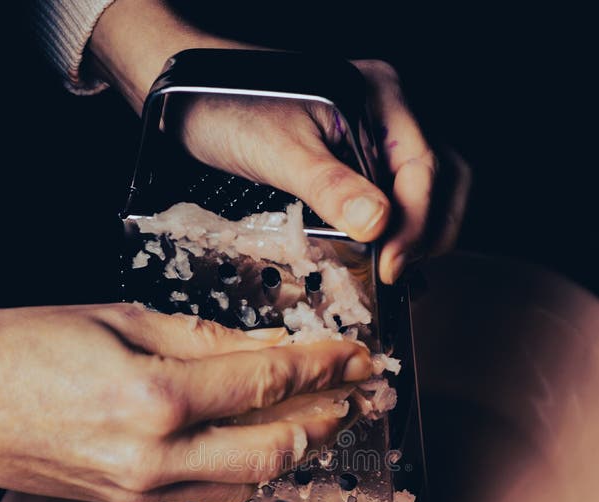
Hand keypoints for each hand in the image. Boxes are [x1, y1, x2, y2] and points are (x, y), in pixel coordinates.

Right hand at [0, 304, 369, 501]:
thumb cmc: (26, 352)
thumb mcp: (117, 321)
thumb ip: (202, 338)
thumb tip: (265, 343)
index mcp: (156, 396)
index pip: (266, 380)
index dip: (323, 365)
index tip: (356, 355)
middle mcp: (159, 454)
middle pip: (275, 445)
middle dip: (328, 417)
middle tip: (359, 393)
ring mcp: (147, 488)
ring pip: (251, 479)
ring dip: (298, 448)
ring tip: (327, 419)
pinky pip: (214, 493)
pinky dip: (252, 468)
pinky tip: (268, 445)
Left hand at [89, 0, 469, 282]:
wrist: (190, 95)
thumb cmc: (228, 106)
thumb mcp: (278, 151)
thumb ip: (329, 186)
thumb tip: (378, 226)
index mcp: (381, 99)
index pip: (424, 171)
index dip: (415, 226)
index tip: (390, 268)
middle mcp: (389, 115)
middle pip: (444, 180)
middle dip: (432, 232)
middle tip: (399, 273)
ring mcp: (378, 138)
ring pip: (428, 191)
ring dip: (421, 234)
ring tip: (394, 270)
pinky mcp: (359, 161)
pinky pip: (397, 197)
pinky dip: (399, 231)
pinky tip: (383, 258)